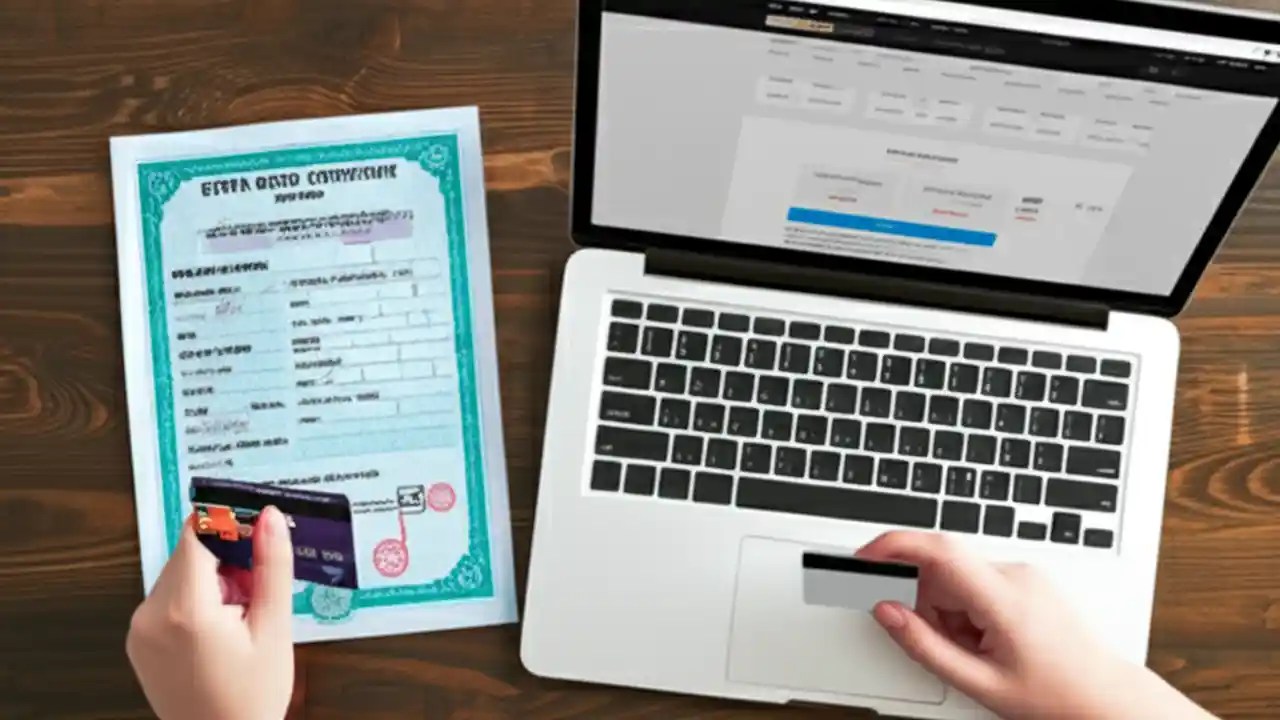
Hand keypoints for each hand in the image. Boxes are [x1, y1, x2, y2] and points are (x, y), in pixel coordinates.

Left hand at [127, 507, 294, 719]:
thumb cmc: (251, 698)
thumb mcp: (274, 628)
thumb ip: (271, 566)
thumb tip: (267, 517)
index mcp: (184, 610)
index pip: (197, 533)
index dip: (229, 524)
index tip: (256, 532)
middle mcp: (150, 615)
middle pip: (189, 555)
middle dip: (227, 562)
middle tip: (256, 594)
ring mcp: (139, 630)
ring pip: (180, 576)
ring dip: (212, 582)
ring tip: (240, 619)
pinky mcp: (139, 641)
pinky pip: (168, 600)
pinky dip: (196, 602)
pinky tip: (221, 631)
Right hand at [858, 531, 1213, 719]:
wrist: (1106, 697)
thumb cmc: (1055, 696)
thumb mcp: (979, 682)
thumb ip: (924, 645)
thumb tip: (886, 612)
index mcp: (1004, 597)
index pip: (938, 550)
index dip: (893, 546)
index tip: (862, 557)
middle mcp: (1014, 574)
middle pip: (940, 572)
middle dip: (927, 605)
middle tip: (952, 647)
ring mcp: (1023, 574)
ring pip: (956, 579)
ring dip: (950, 612)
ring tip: (979, 651)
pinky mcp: (1024, 579)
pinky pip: (975, 583)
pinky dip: (967, 610)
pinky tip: (989, 640)